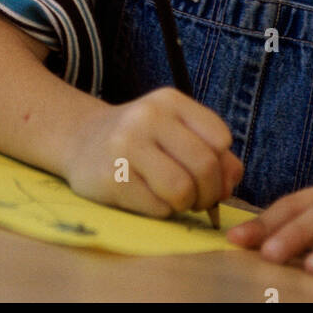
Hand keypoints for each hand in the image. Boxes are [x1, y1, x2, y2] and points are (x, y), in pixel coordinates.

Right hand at [65, 86, 243, 217]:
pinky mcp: (112, 177)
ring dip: (185, 204)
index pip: (220, 137)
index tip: (207, 173)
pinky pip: (157, 207)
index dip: (222, 164)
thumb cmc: (142, 140)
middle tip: (198, 199)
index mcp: (170, 100)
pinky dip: (161, 211)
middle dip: (208, 192)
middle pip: (204, 165)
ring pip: (182, 189)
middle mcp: (148, 116)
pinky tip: (148, 199)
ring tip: (174, 200)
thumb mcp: (176, 131)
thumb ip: (213, 152)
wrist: (82, 140)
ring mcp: (126, 145)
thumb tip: (231, 181)